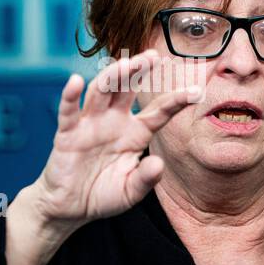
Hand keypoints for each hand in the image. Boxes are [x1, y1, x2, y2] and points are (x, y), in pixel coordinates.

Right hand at [29, 48, 199, 229]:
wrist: (69, 208)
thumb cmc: (102, 195)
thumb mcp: (130, 192)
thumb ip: (145, 179)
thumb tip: (158, 164)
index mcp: (135, 133)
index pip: (158, 112)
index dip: (175, 100)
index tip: (196, 91)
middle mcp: (114, 122)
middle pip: (128, 89)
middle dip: (139, 71)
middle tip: (153, 56)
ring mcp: (89, 125)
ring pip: (101, 92)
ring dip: (112, 76)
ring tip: (126, 64)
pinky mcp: (67, 134)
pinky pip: (68, 112)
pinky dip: (70, 96)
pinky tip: (75, 81)